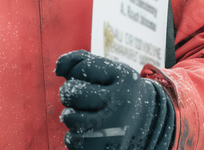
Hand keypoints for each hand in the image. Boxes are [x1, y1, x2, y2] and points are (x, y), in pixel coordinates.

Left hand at [56, 50, 174, 149]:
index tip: (90, 79)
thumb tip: (58, 67)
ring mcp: (113, 127)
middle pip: (73, 92)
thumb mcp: (110, 71)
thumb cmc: (118, 92)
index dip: (77, 72)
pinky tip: (89, 130)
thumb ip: (82, 61)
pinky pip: (72, 139)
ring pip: (70, 117)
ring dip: (71, 115)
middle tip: (83, 97)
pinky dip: (74, 135)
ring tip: (86, 113)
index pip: (82, 67)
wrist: (145, 123)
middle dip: (70, 93)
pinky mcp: (103, 147)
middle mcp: (121, 102)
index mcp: (125, 78)